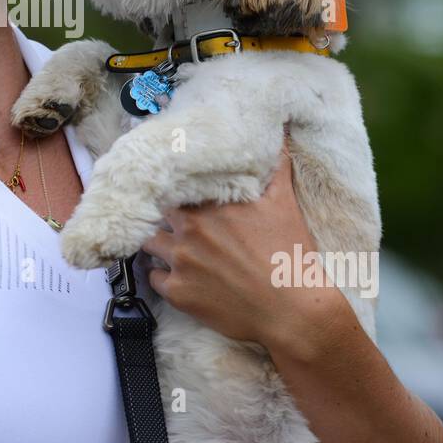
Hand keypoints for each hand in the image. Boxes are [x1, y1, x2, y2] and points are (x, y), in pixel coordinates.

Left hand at [140, 127, 340, 348]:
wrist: (293, 311)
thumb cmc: (290, 255)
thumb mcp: (285, 203)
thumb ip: (276, 164)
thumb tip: (278, 131)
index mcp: (211, 203)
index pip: (173, 182)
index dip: (169, 182)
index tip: (167, 182)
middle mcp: (190, 228)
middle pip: (156, 211)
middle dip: (161, 212)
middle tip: (170, 217)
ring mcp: (180, 261)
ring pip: (149, 242)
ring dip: (157, 242)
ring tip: (169, 244)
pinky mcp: (178, 292)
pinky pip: (153, 278)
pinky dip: (162, 275)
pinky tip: (176, 274)